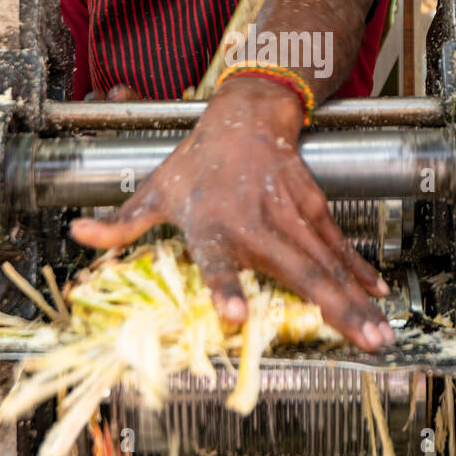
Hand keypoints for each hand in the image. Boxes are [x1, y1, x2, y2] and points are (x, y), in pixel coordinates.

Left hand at [70, 75, 393, 351]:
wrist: (246, 114)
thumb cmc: (197, 161)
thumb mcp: (154, 189)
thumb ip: (121, 223)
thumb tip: (76, 236)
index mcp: (211, 223)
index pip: (215, 260)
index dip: (224, 287)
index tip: (236, 317)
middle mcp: (254, 220)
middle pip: (294, 269)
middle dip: (331, 307)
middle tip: (360, 341)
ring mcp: (289, 212)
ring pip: (325, 262)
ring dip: (354, 299)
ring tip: (379, 332)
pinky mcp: (312, 204)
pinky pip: (337, 244)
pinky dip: (358, 270)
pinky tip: (378, 296)